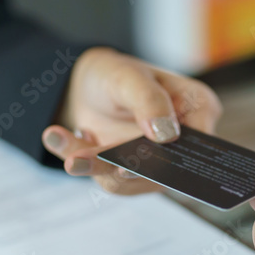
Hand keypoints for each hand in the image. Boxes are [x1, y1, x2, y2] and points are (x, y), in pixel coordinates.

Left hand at [40, 47, 221, 194]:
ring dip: (90, 163)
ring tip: (56, 137)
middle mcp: (183, 143)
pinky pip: (108, 180)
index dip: (169, 162)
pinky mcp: (132, 175)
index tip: (127, 166)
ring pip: (128, 180)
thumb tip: (166, 135)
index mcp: (198, 110)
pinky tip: (59, 137)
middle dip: (115, 166)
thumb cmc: (117, 74)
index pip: (197, 146)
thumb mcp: (130, 77)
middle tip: (76, 160)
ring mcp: (158, 163)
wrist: (89, 88)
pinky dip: (81, 161)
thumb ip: (150, 101)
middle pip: (160, 170)